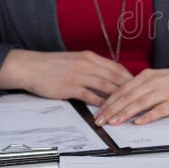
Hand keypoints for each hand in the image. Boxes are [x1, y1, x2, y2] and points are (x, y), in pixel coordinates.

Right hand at [0, 49, 132, 105]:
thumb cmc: (51, 65)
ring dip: (117, 98)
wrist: (29, 66)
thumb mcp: (74, 60)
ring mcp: (79, 75)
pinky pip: (90, 96)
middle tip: (139, 98)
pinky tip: (108, 110)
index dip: (128, 77)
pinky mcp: (70, 87)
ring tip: (128, 107)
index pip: (116, 67)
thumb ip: (90, 66)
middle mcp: (87, 64)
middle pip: (115, 77)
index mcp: (89, 57)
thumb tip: (106, 75)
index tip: (138, 85)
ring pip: (105, 87)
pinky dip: (101, 104)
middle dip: (129, 88)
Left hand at [94, 61, 168, 125]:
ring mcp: (165, 92)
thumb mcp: (159, 78)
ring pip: (140, 103)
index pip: (122, 89)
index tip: (97, 111)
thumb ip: (142, 87)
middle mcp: (154, 82)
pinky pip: (159, 110)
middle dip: (111, 109)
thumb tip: (124, 98)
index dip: (108, 101)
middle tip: (99, 120)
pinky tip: (138, 122)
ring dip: (124, 114)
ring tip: (113, 123)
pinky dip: (147, 117)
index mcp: (148, 76)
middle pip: (127, 97)